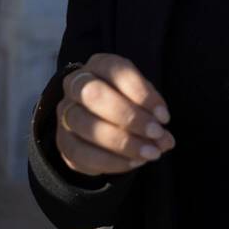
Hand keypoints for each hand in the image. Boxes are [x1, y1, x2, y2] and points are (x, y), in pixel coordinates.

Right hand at [55, 52, 175, 175]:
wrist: (98, 121)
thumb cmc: (126, 102)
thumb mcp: (143, 100)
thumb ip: (154, 114)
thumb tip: (165, 140)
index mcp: (98, 65)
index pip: (116, 71)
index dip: (142, 94)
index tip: (164, 116)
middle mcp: (75, 85)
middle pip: (94, 95)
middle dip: (129, 116)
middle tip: (156, 133)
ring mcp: (65, 113)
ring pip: (87, 126)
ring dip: (123, 142)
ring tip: (150, 153)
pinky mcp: (62, 142)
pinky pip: (81, 153)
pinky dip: (111, 161)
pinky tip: (134, 162)